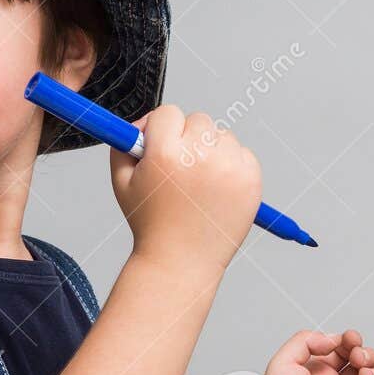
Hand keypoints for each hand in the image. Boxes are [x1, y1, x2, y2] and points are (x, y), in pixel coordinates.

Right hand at [111, 105, 261, 274]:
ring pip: (222, 136)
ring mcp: (230, 167)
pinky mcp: (251, 179)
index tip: (161, 147)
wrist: (182, 261)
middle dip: (188, 138)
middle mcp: (200, 156)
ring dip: (212, 151)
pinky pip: (243, 153)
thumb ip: (124, 143)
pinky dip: (232, 165)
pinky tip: (218, 190)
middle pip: (199, 120)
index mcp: (166, 153)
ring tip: (200, 184)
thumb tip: (142, 122)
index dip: (162, 130)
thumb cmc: (151, 224)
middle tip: (182, 169)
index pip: (168, 113)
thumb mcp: (122, 182)